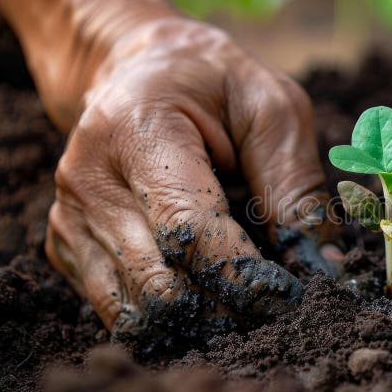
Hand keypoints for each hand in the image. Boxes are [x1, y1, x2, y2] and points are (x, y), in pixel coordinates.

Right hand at [45, 18, 334, 331]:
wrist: (139, 71)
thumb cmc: (216, 86)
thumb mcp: (273, 110)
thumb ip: (296, 186)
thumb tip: (322, 268)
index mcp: (137, 130)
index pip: (187, 227)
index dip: (242, 273)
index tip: (288, 295)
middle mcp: (90, 178)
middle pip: (159, 278)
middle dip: (225, 307)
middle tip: (273, 309)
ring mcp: (70, 216)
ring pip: (135, 307)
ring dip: (198, 320)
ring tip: (243, 307)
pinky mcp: (68, 245)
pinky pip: (117, 309)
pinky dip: (167, 319)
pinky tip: (206, 301)